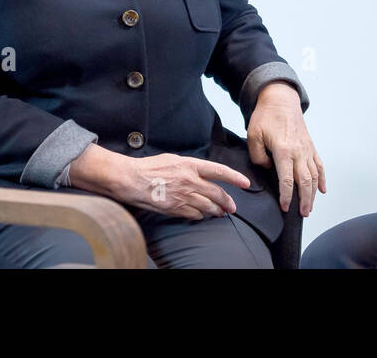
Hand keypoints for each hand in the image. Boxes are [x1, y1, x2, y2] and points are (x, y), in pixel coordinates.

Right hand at [110, 151, 251, 219]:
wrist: (131, 179)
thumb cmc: (149, 167)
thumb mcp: (173, 159)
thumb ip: (189, 166)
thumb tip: (201, 172)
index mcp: (190, 165)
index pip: (220, 171)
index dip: (235, 178)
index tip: (246, 183)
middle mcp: (190, 180)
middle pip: (217, 194)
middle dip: (228, 202)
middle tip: (232, 207)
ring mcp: (183, 196)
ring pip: (208, 207)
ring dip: (217, 211)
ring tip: (220, 213)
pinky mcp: (175, 209)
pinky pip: (195, 215)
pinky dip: (200, 216)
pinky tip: (201, 215)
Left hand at [246, 82, 325, 215]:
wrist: (280, 99)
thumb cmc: (265, 116)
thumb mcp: (253, 135)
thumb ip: (258, 156)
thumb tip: (267, 168)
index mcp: (283, 150)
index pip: (287, 179)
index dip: (287, 196)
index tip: (285, 207)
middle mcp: (299, 151)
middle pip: (305, 181)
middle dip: (305, 200)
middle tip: (303, 214)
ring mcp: (307, 149)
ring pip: (314, 176)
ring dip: (314, 193)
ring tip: (310, 207)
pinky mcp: (311, 146)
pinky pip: (320, 165)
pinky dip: (322, 179)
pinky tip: (323, 190)